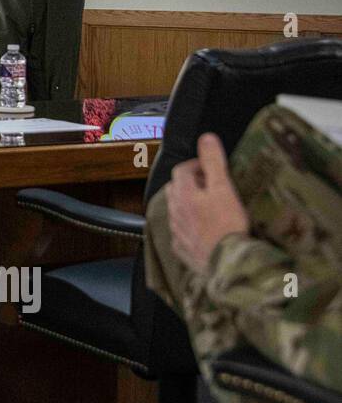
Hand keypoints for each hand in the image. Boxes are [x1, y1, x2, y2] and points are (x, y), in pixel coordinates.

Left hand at [165, 132, 249, 273]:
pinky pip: (182, 233)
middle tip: (210, 184)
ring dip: (188, 204)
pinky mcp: (183, 249)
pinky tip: (203, 229)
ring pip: (177, 211)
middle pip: (175, 189)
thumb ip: (213, 162)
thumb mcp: (223, 188)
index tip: (210, 167)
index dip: (196, 164)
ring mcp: (177, 231)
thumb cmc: (227, 225)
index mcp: (183, 194)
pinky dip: (189, 226)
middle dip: (190, 183)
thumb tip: (206, 138)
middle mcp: (174, 212)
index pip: (181, 170)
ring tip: (208, 205)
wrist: (227, 264)